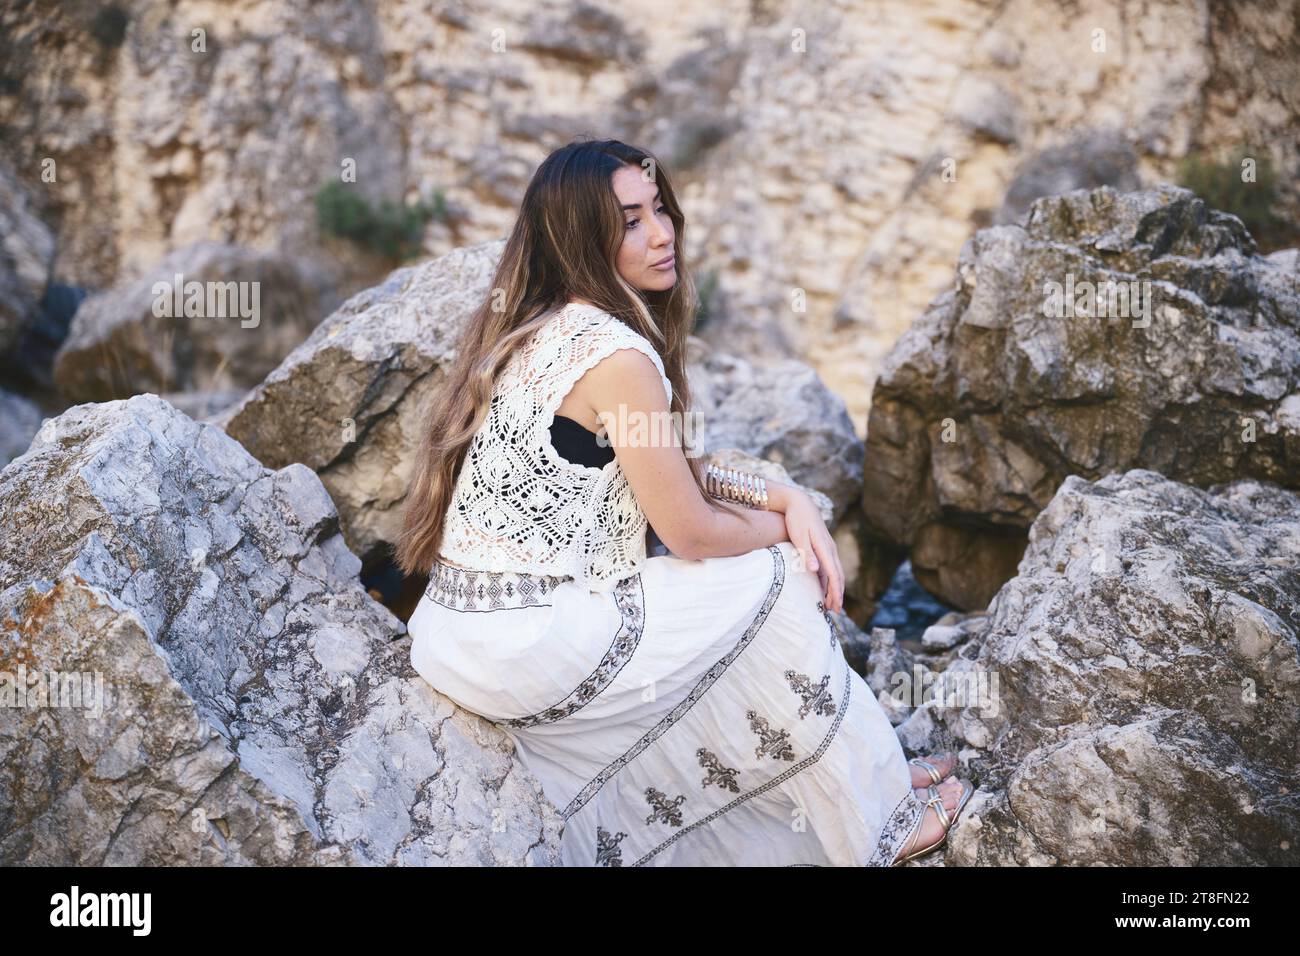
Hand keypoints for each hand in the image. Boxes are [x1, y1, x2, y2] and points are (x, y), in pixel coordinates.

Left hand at [781, 490, 844, 612]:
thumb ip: (806, 553)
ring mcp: (828, 547)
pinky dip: (829, 579)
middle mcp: (830, 549)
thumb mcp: (799, 536)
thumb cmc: (797, 519)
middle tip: (835, 611)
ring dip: (834, 588)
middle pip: (837, 575)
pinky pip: (829, 567)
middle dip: (837, 594)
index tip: (835, 606)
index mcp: (825, 548)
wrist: (799, 501)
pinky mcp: (823, 546)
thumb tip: (815, 570)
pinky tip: (824, 587)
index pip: (833, 574)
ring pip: (835, 572)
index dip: (836, 592)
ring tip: (831, 604)